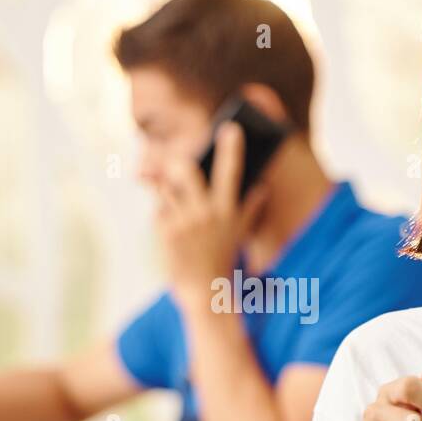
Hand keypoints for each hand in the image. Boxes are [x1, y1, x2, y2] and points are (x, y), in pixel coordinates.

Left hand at [157, 122, 268, 313]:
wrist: (205, 292)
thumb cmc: (223, 260)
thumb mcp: (240, 234)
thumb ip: (251, 208)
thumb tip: (262, 188)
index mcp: (228, 210)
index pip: (231, 173)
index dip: (231, 149)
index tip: (230, 128)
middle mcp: (207, 213)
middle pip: (184, 170)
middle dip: (176, 162)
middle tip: (176, 165)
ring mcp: (185, 222)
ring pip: (165, 188)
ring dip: (166, 192)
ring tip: (175, 205)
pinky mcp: (166, 233)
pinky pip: (158, 210)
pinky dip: (162, 216)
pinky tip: (171, 233)